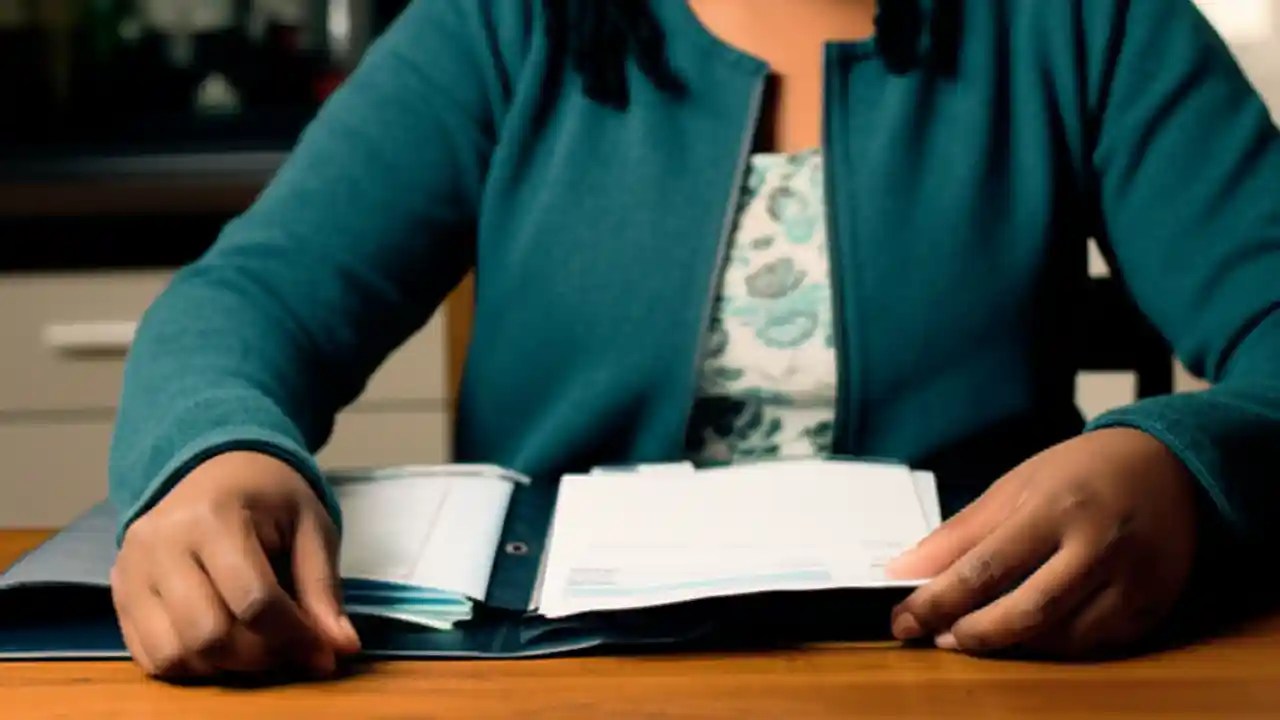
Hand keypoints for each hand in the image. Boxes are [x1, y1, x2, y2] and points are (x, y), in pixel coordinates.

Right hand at [111, 451, 360, 678]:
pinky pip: (150, 656)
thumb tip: (342, 648)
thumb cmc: (269, 496)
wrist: (215, 468)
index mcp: (215, 516)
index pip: (254, 600)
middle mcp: (162, 543)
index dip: (295, 636)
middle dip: (259, 656)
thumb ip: (323, 587)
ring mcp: (131, 569)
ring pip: (175, 654)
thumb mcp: (311, 526)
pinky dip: (192, 667)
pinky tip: (222, 645)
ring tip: (256, 646)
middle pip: (209, 634)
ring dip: (225, 667)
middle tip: (288, 649)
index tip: (323, 651)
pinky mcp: (119, 592)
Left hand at [886, 428, 1198, 657]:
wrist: (1166, 466)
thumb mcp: (1012, 487)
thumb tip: (903, 571)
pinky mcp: (1150, 606)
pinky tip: (1024, 633)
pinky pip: (1091, 644)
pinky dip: (1050, 645)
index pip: (984, 568)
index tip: (902, 620)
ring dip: (1008, 644)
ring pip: (1059, 637)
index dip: (937, 602)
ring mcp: (1130, 580)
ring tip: (972, 634)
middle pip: (1025, 611)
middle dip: (971, 633)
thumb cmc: (1078, 474)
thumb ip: (958, 534)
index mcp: (1054, 507)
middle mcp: (1097, 545)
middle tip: (935, 636)